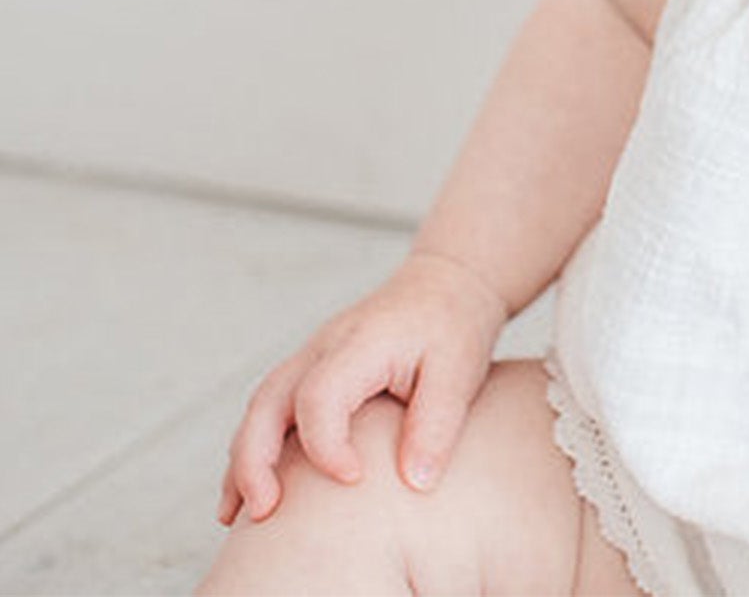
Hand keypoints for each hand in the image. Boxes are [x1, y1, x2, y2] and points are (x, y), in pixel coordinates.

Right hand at [215, 248, 508, 523]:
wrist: (448, 282)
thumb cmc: (455, 326)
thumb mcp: (460, 371)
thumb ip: (436, 425)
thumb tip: (416, 484)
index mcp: (363, 341)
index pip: (321, 395)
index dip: (326, 445)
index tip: (353, 479)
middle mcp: (325, 345)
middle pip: (268, 400)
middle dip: (256, 460)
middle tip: (263, 512)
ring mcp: (311, 355)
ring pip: (258, 406)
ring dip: (244, 460)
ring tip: (239, 515)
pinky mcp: (310, 369)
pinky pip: (268, 408)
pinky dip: (253, 449)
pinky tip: (250, 491)